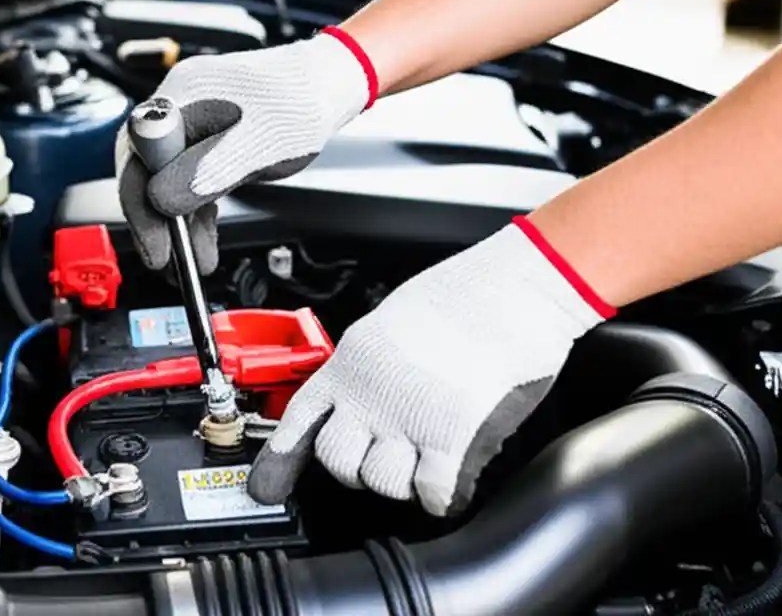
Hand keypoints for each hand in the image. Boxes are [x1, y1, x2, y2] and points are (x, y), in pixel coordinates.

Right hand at [116, 30, 370, 274]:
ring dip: (177, 223)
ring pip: (167, 180)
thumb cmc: (300, 103)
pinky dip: (194, 211)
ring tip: (191, 260)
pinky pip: (188, 180)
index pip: (138, 156)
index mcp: (181, 98)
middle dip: (155, 220)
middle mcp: (177, 109)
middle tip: (165, 260)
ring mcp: (190, 125)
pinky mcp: (205, 141)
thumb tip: (161, 200)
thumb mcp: (255, 146)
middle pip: (145, 170)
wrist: (327, 86)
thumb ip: (206, 173)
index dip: (140, 204)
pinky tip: (202, 238)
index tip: (156, 243)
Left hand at [247, 218, 611, 515]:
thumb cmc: (462, 295)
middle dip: (357, 470)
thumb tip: (361, 408)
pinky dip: (441, 497)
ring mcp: (407, 418)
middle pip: (337, 462)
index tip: (267, 488)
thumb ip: (368, 371)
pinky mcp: (451, 435)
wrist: (514, 286)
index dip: (279, 460)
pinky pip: (432, 493)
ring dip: (402, 482)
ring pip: (381, 482)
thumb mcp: (388, 325)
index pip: (298, 422)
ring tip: (423, 461)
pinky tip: (450, 483)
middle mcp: (369, 395)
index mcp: (349, 365)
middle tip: (383, 457)